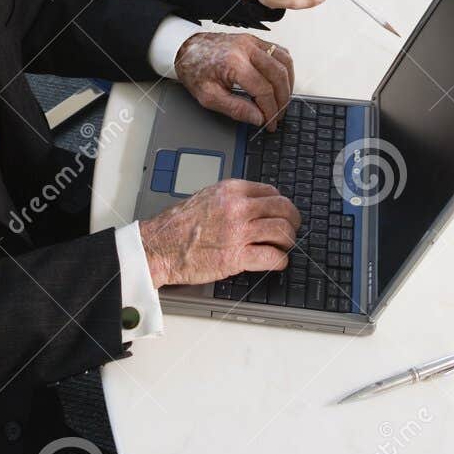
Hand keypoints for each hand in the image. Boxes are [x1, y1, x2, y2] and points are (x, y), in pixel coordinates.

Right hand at [139, 179, 300, 287]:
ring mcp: (238, 232)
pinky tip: (277, 262)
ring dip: (288, 242)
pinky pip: (272, 257)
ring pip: (282, 232)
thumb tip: (256, 203)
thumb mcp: (208, 197)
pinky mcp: (236, 257)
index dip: (282, 204)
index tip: (283, 213)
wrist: (160, 246)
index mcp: (231, 190)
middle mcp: (238, 207)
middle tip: (292, 230)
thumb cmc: (180, 225)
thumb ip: (232, 198)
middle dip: (293, 221)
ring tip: (283, 247)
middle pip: (283, 209)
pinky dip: (280, 261)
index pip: (272, 192)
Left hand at [174, 30, 293, 131]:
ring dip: (288, 83)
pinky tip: (281, 82)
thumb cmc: (194, 68)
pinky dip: (285, 68)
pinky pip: (280, 52)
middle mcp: (246, 48)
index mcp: (234, 61)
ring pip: (284, 61)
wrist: (186, 48)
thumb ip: (235, 109)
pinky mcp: (255, 40)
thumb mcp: (208, 96)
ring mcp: (252, 41)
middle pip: (279, 75)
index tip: (269, 122)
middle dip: (282, 99)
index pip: (264, 89)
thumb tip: (258, 118)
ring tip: (282, 101)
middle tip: (278, 115)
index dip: (270, 110)